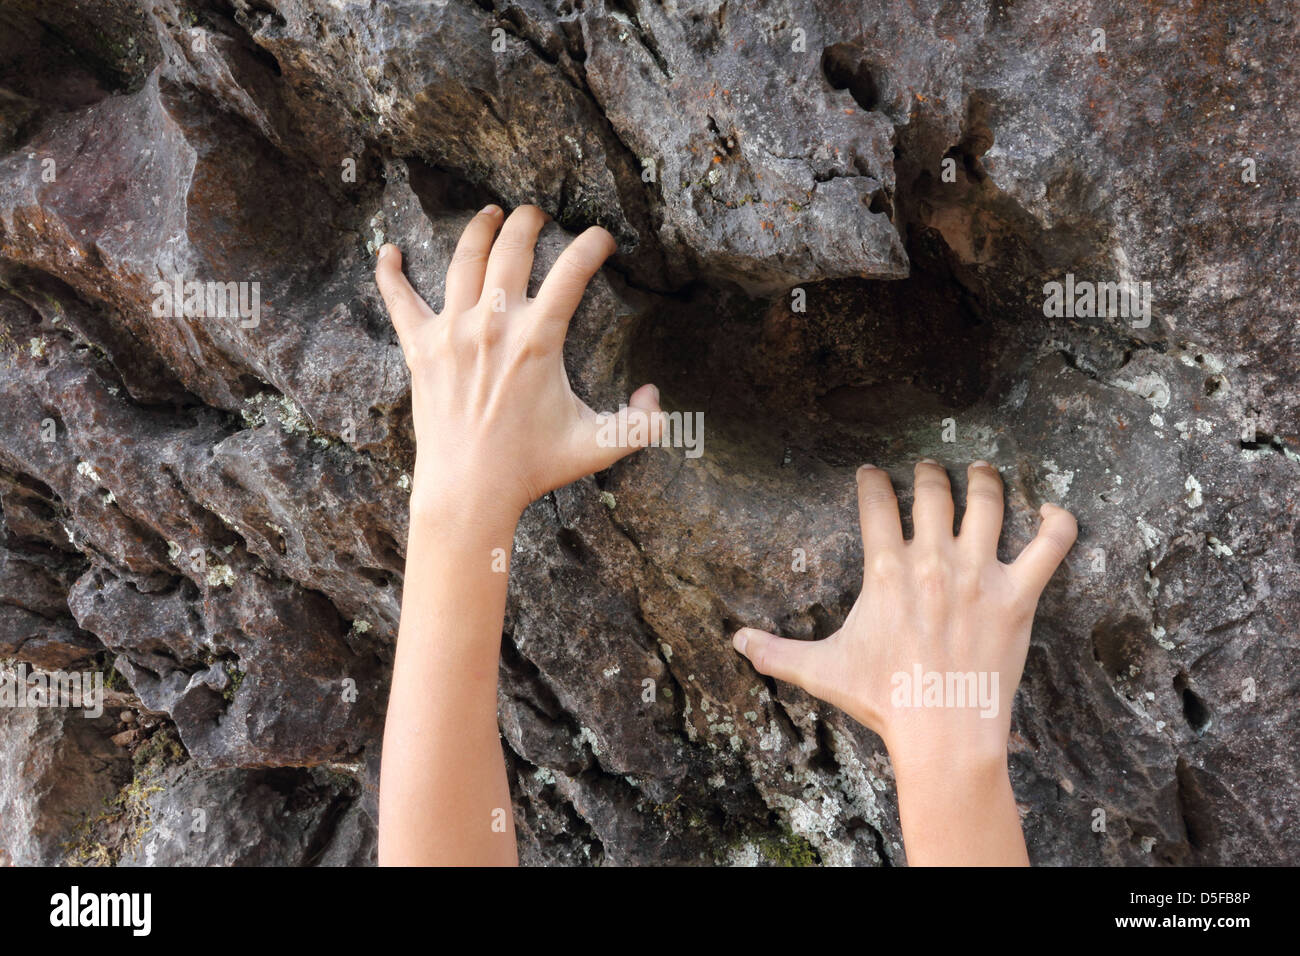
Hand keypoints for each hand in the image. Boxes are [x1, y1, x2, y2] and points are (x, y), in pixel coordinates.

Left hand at [374, 204, 661, 525]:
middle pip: (512, 249)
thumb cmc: (533, 469)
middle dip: (529, 222)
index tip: (602, 239)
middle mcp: (493, 325)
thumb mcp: (598, 447)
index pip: (572, 272)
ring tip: (491, 213)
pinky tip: (388, 252)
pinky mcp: (420, 349)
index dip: (592, 246)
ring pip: (464, 260)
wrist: (468, 493)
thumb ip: (642, 424)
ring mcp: (452, 332)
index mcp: (538, 341)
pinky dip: (390, 273)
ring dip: (479, 229)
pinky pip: (399, 300)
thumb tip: (654, 395)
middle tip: (537, 214)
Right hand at [732, 460, 1076, 770]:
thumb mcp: (821, 670)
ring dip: (985, 480)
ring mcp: (981, 574)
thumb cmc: (882, 700)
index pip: (877, 502)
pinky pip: (1050, 546)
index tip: (872, 474)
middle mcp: (934, 560)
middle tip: (930, 471)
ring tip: (982, 473)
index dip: (872, 480)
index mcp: (887, 569)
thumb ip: (776, 651)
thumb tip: (735, 642)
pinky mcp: (1019, 597)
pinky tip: (1055, 513)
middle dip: (930, 473)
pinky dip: (1059, 523)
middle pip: (934, 490)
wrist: (941, 733)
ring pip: (989, 502)